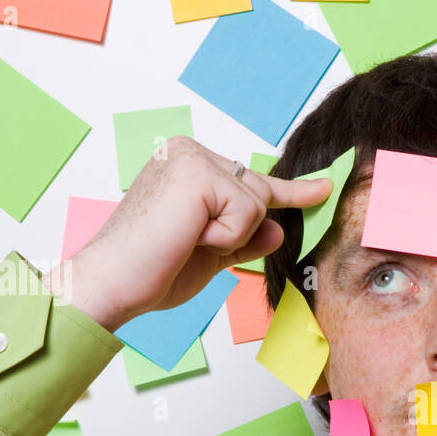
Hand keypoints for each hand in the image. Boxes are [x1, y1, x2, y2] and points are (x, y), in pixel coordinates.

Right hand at [47, 136, 330, 331]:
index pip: (250, 181)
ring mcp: (192, 158)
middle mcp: (187, 152)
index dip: (291, 191)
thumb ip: (246, 238)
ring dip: (228, 238)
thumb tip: (279, 228)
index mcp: (185, 164)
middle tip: (191, 242)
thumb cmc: (151, 269)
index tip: (324, 187)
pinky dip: (224, 238)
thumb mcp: (212, 253)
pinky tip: (188, 238)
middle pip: (259, 194)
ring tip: (184, 241)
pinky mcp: (199, 173)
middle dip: (241, 229)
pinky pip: (247, 214)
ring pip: (256, 206)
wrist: (113, 283)